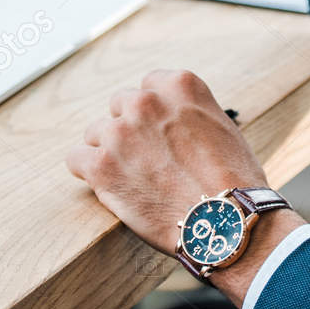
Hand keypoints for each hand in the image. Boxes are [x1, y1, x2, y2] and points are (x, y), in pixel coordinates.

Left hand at [66, 69, 281, 280]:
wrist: (229, 222)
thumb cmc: (233, 181)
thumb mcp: (221, 126)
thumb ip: (188, 113)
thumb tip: (168, 121)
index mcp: (179, 85)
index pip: (148, 86)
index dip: (155, 114)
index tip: (162, 134)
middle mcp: (145, 101)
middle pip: (120, 105)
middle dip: (131, 130)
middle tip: (149, 159)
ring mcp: (120, 132)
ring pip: (96, 133)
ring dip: (110, 152)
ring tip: (134, 179)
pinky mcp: (101, 166)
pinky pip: (76, 159)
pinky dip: (87, 172)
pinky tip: (108, 185)